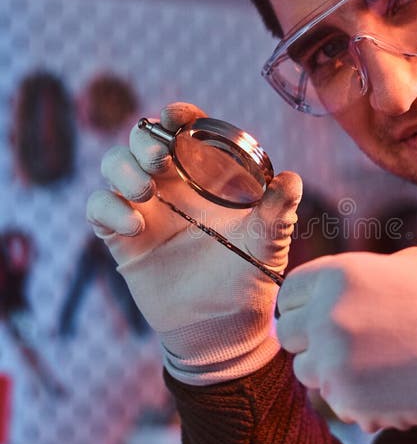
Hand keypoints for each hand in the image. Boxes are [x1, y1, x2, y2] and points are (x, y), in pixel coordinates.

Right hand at [86, 102, 301, 384]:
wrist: (223, 328)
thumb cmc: (250, 278)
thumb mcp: (269, 243)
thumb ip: (279, 211)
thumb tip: (292, 179)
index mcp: (206, 175)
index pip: (186, 129)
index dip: (179, 115)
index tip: (178, 116)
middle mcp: (172, 185)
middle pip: (140, 139)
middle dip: (142, 139)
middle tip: (158, 158)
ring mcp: (144, 209)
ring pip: (113, 165)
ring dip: (121, 168)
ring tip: (145, 192)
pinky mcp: (122, 238)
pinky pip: (97, 207)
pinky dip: (107, 207)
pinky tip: (134, 227)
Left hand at [276, 247, 416, 431]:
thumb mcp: (411, 263)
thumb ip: (365, 272)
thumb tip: (345, 286)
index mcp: (339, 276)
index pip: (289, 290)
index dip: (304, 301)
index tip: (320, 311)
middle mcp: (326, 317)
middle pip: (286, 333)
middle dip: (308, 337)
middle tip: (343, 341)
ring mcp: (334, 363)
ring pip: (306, 372)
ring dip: (328, 370)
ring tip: (370, 365)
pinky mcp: (349, 402)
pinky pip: (333, 402)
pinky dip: (353, 398)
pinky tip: (388, 386)